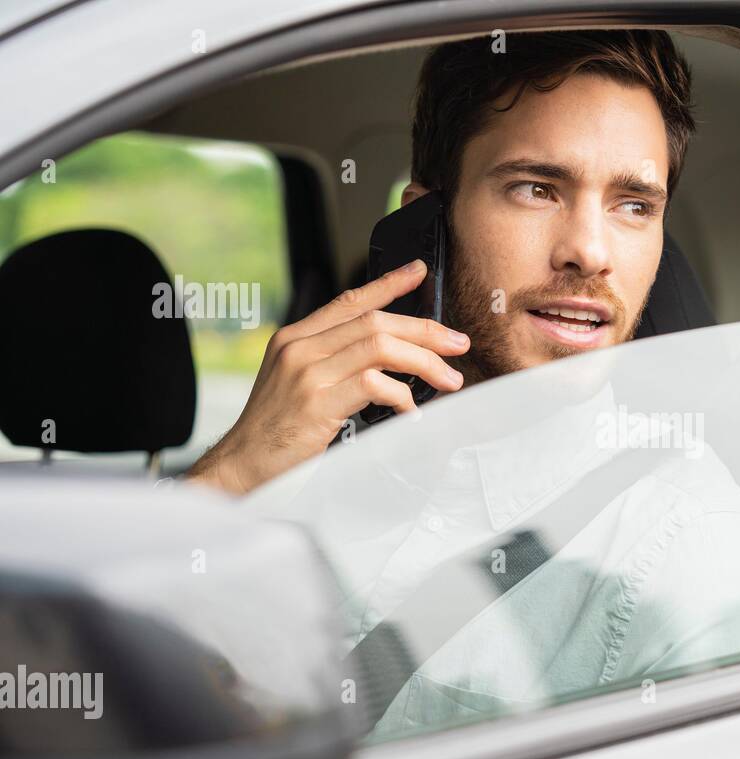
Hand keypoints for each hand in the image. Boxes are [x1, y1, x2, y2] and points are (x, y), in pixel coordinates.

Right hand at [187, 259, 467, 494]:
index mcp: (295, 338)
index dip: (388, 284)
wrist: (242, 465)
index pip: (349, 301)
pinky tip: (412, 411)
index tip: (419, 272)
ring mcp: (306, 373)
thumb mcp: (298, 384)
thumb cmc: (277, 431)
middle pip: (375, 322)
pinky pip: (373, 384)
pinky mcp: (317, 402)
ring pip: (380, 347)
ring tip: (450, 379)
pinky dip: (402, 396)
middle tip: (458, 344)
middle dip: (425, 330)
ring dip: (424, 362)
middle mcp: (299, 348)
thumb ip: (331, 363)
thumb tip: (387, 358)